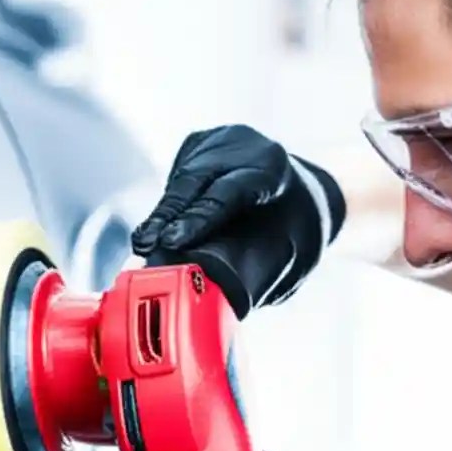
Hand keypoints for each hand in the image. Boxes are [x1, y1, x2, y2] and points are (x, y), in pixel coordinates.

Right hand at [131, 126, 346, 319]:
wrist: (307, 188)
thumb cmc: (301, 226)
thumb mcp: (298, 250)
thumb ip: (266, 275)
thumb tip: (225, 309)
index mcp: (273, 167)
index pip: (228, 191)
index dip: (197, 217)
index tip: (170, 242)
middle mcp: (244, 146)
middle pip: (194, 182)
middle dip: (166, 217)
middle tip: (145, 247)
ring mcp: (218, 141)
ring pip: (181, 181)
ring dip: (162, 215)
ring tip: (144, 244)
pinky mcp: (198, 144)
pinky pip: (177, 176)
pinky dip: (167, 205)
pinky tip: (158, 225)